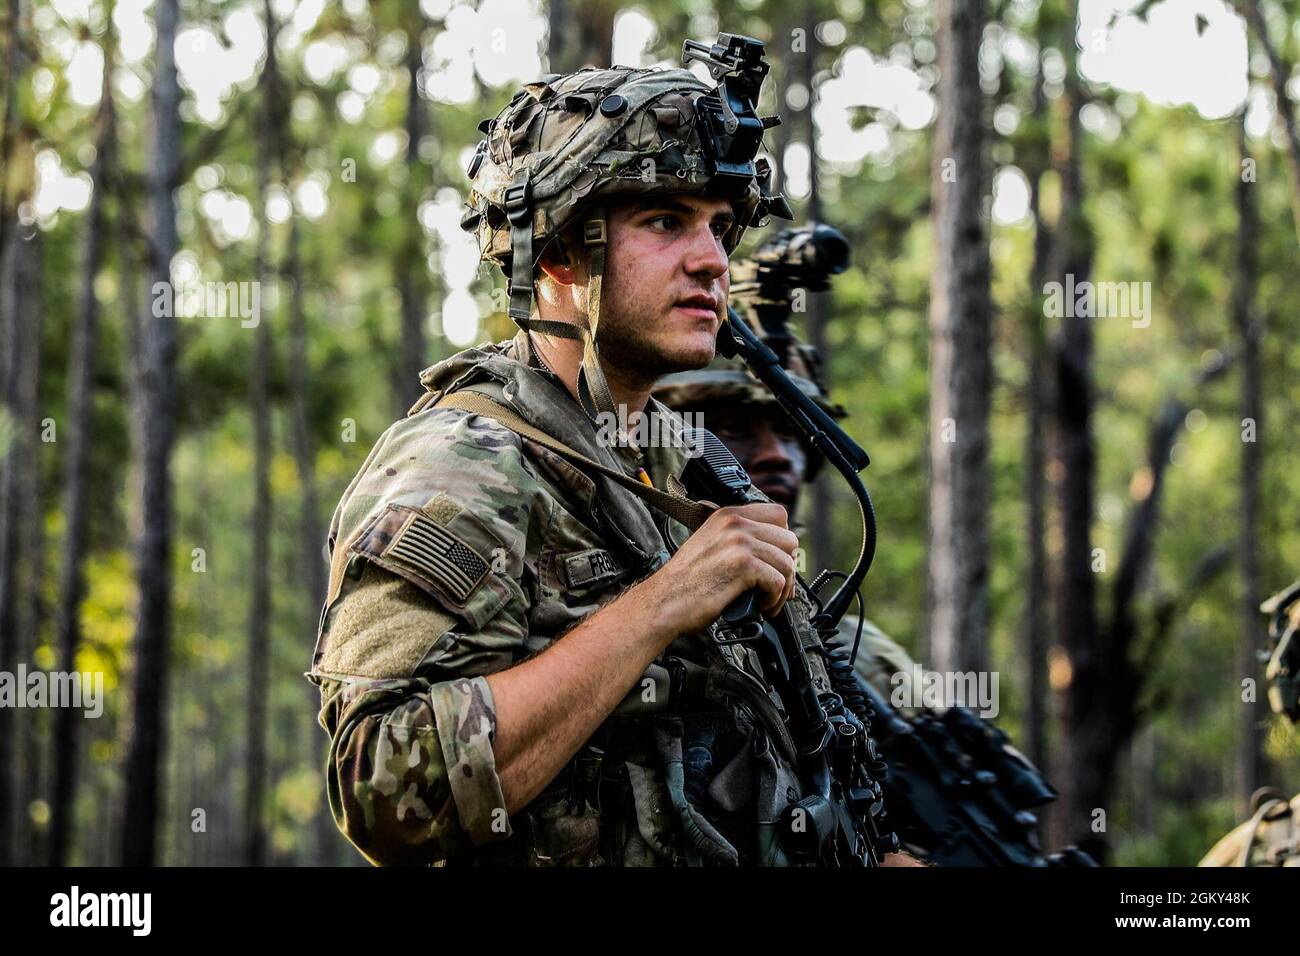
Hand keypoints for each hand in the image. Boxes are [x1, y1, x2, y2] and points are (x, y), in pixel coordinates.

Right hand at [645, 502, 798, 634]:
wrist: (664, 601)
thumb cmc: (684, 581)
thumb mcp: (711, 544)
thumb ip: (737, 539)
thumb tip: (771, 551)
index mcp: (728, 515)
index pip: (779, 514)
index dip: (783, 540)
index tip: (778, 559)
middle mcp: (735, 523)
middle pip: (788, 539)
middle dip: (787, 566)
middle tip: (777, 585)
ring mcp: (739, 542)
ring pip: (787, 562)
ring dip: (783, 587)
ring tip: (769, 600)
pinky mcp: (743, 565)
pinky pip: (778, 581)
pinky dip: (774, 599)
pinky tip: (762, 605)